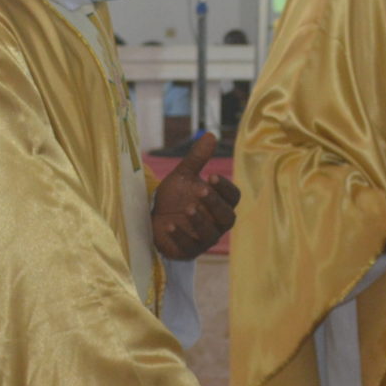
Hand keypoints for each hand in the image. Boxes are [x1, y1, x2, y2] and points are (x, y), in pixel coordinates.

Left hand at [152, 133, 239, 260]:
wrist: (152, 218)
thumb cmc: (174, 197)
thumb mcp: (184, 176)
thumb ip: (197, 159)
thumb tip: (211, 134)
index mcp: (220, 203)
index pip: (233, 197)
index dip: (225, 188)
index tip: (212, 175)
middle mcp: (217, 223)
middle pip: (227, 216)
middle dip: (215, 203)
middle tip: (201, 190)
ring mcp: (204, 239)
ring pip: (211, 234)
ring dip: (200, 220)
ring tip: (187, 208)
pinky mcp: (189, 251)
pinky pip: (189, 246)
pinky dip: (180, 236)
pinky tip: (169, 224)